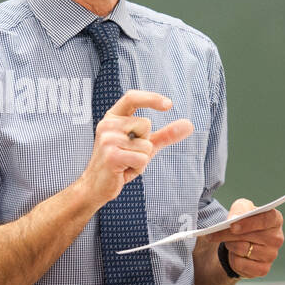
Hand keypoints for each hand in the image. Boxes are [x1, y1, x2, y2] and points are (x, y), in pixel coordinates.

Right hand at [78, 90, 192, 205]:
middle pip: (146, 124)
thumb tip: (189, 124)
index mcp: (112, 118)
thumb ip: (165, 134)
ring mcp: (108, 140)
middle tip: (129, 155)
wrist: (96, 186)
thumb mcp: (144, 146)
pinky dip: (138, 168)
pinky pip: (142, 158)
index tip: (169, 105)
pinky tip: (123, 171)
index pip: (132, 98)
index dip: (151, 98)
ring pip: (146, 145)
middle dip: (145, 143)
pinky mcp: (112, 155)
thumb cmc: (120, 164)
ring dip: (142, 159)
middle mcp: (108, 125)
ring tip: (125, 164)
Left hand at [198, 198, 284, 278]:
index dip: (249, 223)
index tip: (232, 225)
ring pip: (243, 249)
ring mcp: (272, 255)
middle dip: (228, 234)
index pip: (267, 219)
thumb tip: (234, 218)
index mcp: (275, 219)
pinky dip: (232, 259)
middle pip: (250, 236)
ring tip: (229, 242)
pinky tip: (235, 254)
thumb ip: (240, 209)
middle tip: (213, 234)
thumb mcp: (242, 209)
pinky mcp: (263, 269)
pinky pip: (240, 264)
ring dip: (230, 245)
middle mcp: (277, 238)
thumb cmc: (244, 222)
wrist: (243, 243)